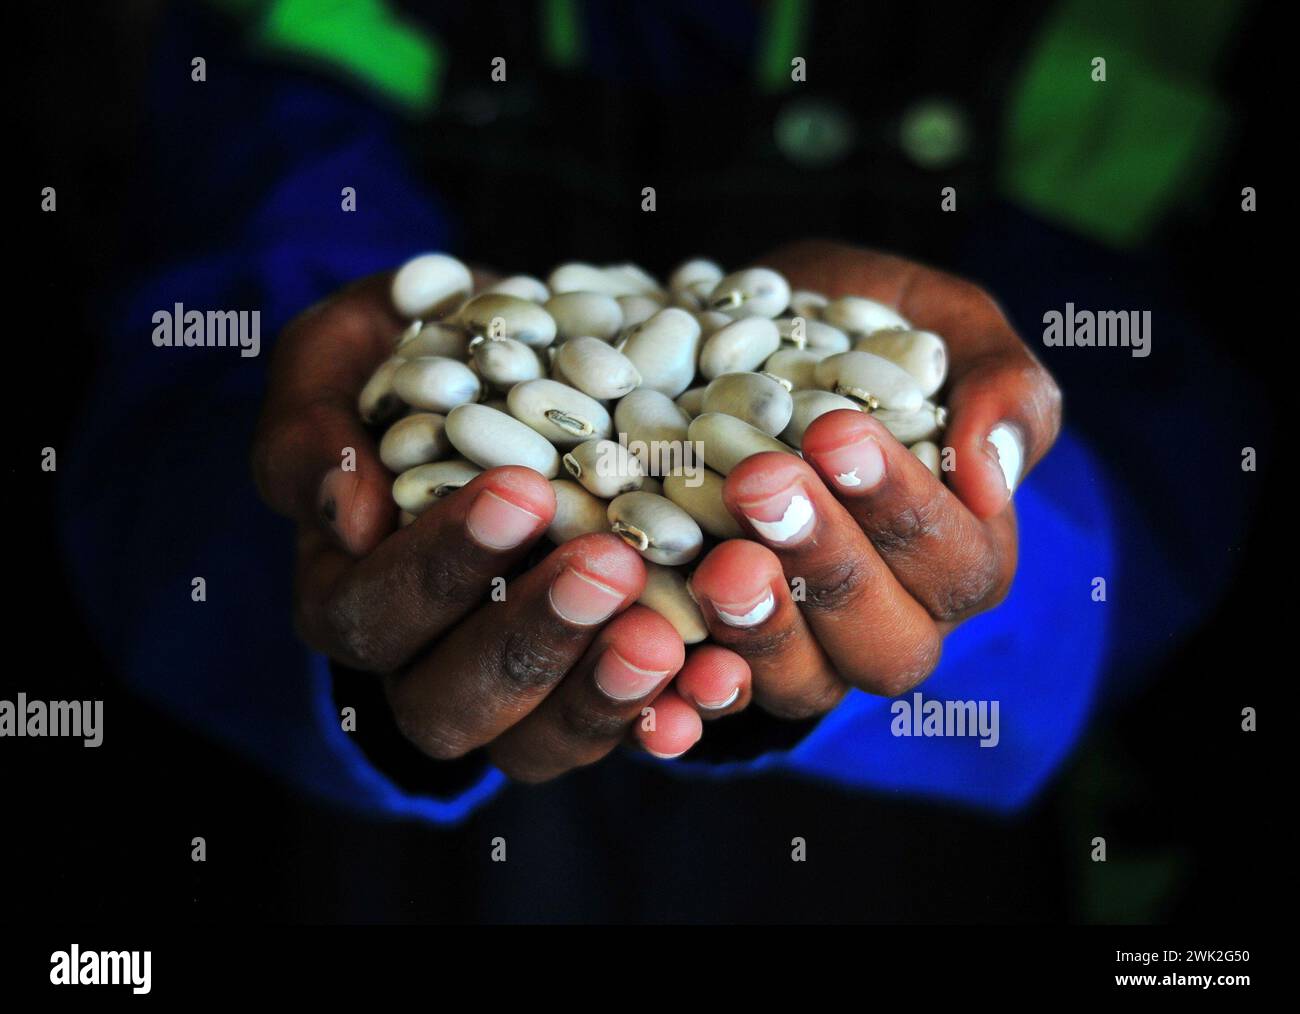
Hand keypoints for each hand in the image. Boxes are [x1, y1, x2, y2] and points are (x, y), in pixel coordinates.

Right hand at [250, 274, 749, 779]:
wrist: (542, 354)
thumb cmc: (425, 345)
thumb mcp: (348, 351)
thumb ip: (312, 425)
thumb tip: (344, 515)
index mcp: (352, 591)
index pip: (370, 611)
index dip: (438, 566)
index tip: (521, 493)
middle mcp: (428, 661)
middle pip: (451, 701)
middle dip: (528, 638)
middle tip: (606, 565)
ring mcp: (523, 689)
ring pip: (541, 742)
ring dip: (602, 694)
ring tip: (665, 638)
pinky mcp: (605, 687)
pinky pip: (634, 731)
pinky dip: (680, 711)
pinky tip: (722, 676)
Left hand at [685, 239, 1062, 716]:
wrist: (738, 338)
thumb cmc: (855, 328)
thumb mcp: (940, 323)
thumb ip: (1000, 386)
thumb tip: (993, 478)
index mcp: (962, 556)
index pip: (958, 562)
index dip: (901, 507)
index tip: (835, 432)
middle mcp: (893, 622)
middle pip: (888, 642)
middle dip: (828, 563)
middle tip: (762, 483)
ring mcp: (809, 654)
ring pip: (806, 685)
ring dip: (764, 629)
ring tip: (720, 562)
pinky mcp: (726, 660)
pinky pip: (715, 703)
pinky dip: (690, 695)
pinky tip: (661, 662)